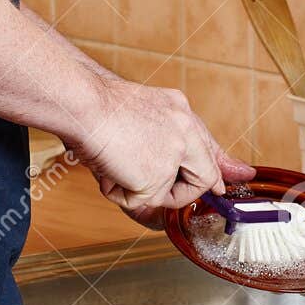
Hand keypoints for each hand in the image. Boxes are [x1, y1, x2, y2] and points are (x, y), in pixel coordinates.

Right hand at [71, 75, 254, 225]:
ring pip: (165, 195)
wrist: (84, 103)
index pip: (206, 144)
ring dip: (137, 190)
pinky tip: (108, 169)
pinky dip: (117, 191)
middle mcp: (184, 128)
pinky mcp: (157, 176)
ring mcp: (174, 153)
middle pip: (204, 175)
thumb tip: (174, 162)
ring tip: (114, 167)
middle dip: (185, 194)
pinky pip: (139, 201)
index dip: (215, 167)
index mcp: (177, 107)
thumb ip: (157, 135)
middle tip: (164, 195)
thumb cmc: (95, 105)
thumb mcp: (135, 113)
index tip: (221, 185)